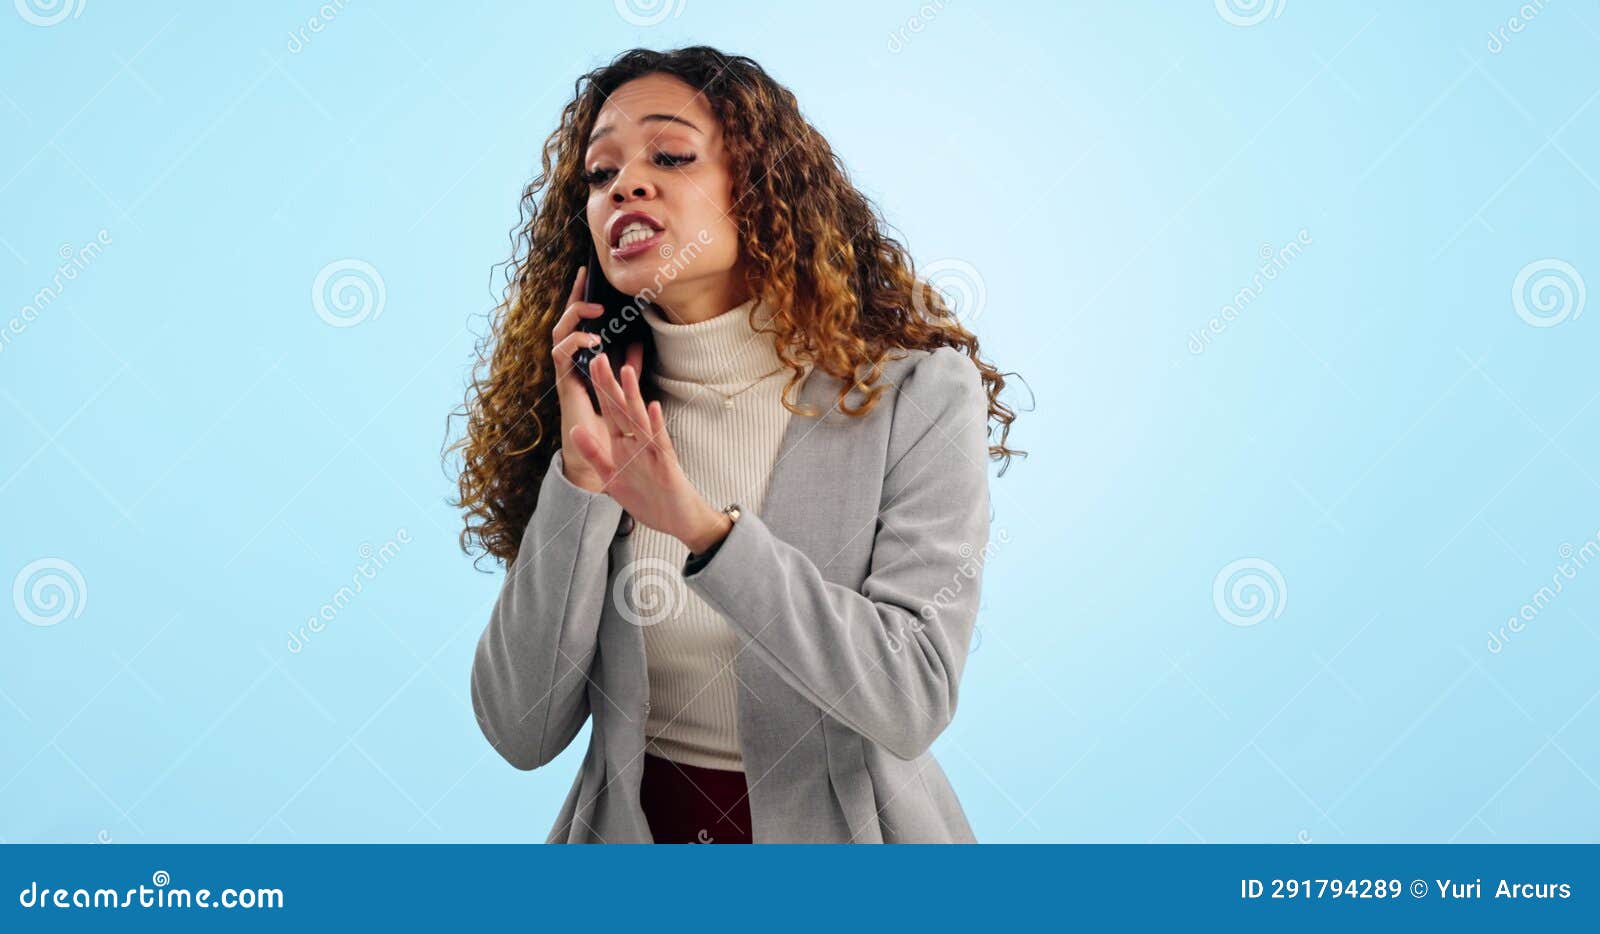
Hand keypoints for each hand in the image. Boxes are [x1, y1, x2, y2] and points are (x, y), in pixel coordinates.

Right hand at [550, 265, 624, 492]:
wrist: (600, 459)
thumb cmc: (608, 425)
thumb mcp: (623, 388)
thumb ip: (628, 366)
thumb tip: (636, 344)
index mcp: (582, 361)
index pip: (579, 323)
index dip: (580, 298)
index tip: (586, 273)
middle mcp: (569, 364)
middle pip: (564, 323)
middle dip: (573, 299)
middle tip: (585, 279)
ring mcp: (564, 373)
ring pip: (558, 336)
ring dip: (574, 320)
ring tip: (593, 311)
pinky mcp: (564, 386)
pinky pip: (561, 357)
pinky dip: (575, 344)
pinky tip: (592, 340)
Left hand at [569, 350, 728, 551]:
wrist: (679, 520)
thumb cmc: (649, 498)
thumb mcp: (612, 476)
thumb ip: (595, 453)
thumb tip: (576, 428)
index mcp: (623, 444)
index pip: (609, 411)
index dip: (598, 389)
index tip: (588, 364)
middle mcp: (638, 442)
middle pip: (622, 409)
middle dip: (609, 384)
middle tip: (598, 356)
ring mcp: (652, 451)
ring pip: (640, 419)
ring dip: (633, 396)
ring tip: (625, 370)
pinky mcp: (666, 464)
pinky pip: (659, 442)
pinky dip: (655, 426)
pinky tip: (653, 408)